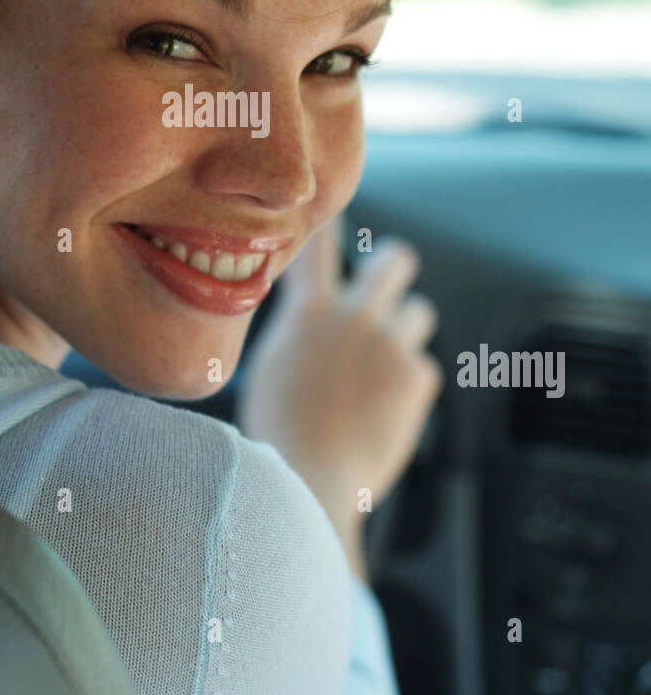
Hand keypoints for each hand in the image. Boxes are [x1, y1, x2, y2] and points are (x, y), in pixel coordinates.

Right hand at [239, 217, 442, 550]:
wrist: (313, 478)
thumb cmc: (280, 433)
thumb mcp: (271, 367)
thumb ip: (297, 332)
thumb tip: (310, 319)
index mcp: (309, 310)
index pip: (320, 243)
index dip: (329, 225)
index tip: (332, 216)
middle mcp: (355, 315)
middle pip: (394, 260)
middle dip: (394, 266)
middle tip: (387, 280)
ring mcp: (391, 343)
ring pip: (418, 313)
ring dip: (404, 332)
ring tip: (381, 370)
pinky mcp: (419, 375)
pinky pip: (421, 368)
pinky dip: (408, 387)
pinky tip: (384, 414)